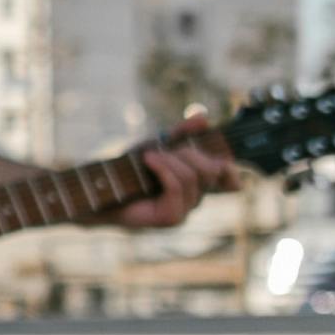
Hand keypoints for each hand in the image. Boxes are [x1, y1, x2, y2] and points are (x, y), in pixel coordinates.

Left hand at [118, 120, 245, 227]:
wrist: (103, 187)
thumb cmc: (130, 169)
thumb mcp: (159, 144)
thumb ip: (181, 133)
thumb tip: (203, 117)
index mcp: (196, 185)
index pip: (230, 181)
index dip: (231, 168)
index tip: (219, 152)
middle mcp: (194, 200)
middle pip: (211, 170)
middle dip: (188, 152)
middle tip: (164, 149)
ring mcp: (184, 211)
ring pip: (192, 176)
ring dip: (169, 160)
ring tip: (149, 156)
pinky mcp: (171, 218)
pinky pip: (178, 186)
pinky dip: (163, 168)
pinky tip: (148, 160)